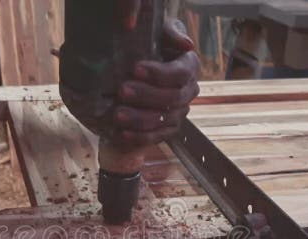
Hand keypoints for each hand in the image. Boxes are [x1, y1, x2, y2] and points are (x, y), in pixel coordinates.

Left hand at [113, 18, 200, 145]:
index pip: (181, 73)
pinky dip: (140, 137)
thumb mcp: (159, 32)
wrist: (139, 69)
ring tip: (117, 114)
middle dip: (146, 95)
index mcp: (189, 66)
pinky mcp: (168, 129)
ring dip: (139, 118)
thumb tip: (186, 44)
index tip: (136, 68)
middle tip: (122, 90)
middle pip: (173, 98)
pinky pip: (157, 137)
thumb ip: (171, 33)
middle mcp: (188, 91)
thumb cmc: (149, 47)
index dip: (159, 73)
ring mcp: (179, 112)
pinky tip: (123, 134)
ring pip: (164, 120)